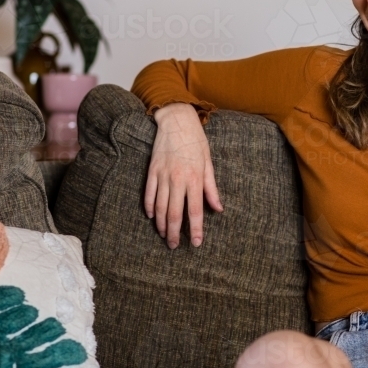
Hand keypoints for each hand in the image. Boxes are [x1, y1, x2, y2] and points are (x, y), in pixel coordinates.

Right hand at [146, 103, 222, 248]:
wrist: (176, 121)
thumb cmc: (196, 142)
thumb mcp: (208, 163)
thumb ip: (211, 188)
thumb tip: (218, 208)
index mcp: (194, 178)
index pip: (195, 211)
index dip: (196, 229)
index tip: (197, 243)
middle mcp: (177, 179)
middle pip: (175, 214)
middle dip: (175, 233)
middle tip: (175, 246)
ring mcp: (163, 175)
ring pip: (161, 207)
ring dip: (162, 225)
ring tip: (165, 235)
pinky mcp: (152, 170)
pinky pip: (149, 194)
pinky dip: (150, 208)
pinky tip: (153, 218)